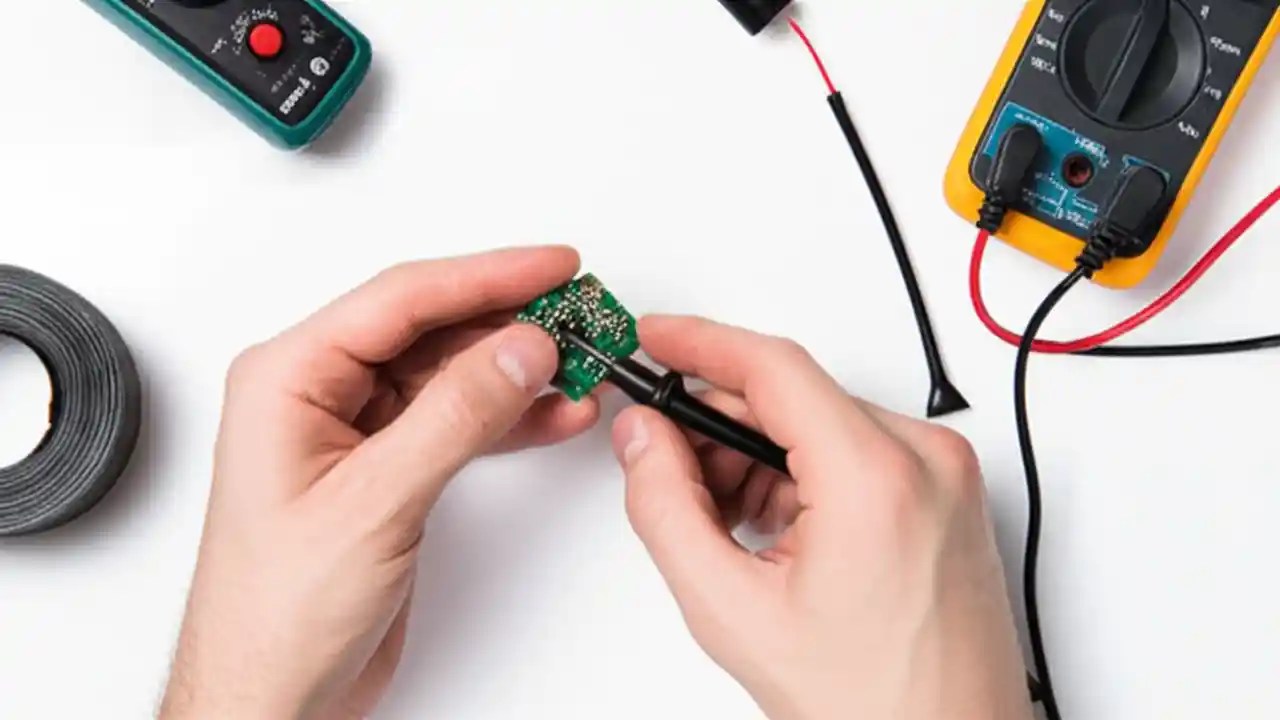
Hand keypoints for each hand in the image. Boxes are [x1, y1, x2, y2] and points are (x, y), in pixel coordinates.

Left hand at [160, 246, 597, 719]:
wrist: (270, 695)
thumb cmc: (276, 614)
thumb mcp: (373, 503)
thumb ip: (453, 417)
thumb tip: (518, 349)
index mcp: (288, 378)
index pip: (402, 299)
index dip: (486, 276)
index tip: (553, 268)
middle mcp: (318, 393)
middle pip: (430, 327)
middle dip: (510, 321)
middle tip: (580, 315)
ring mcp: (353, 431)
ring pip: (449, 372)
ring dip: (517, 371)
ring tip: (580, 365)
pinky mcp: (385, 468)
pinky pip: (455, 419)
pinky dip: (508, 417)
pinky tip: (553, 413)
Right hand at [612, 316, 1032, 719]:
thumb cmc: (871, 705)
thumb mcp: (732, 610)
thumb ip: (667, 509)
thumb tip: (643, 440)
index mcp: (877, 478)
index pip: (773, 367)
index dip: (699, 343)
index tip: (652, 337)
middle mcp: (925, 458)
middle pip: (795, 394)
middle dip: (718, 418)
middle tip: (663, 454)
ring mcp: (946, 472)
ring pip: (822, 420)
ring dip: (758, 451)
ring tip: (724, 519)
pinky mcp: (949, 490)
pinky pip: (858, 448)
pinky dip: (803, 471)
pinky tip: (771, 524)